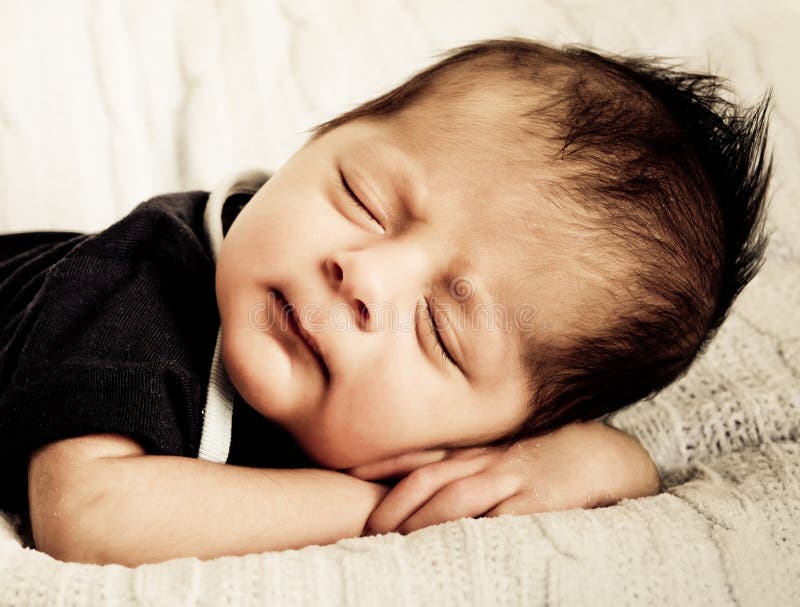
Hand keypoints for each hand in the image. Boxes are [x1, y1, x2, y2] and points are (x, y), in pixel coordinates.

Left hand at [347, 421, 660, 535]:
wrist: (600, 454)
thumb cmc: (545, 461)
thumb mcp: (501, 459)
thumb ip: (467, 469)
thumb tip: (428, 490)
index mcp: (474, 453)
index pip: (420, 457)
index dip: (382, 465)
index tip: (348, 477)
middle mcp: (485, 462)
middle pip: (428, 480)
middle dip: (393, 505)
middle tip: (366, 530)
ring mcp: (509, 481)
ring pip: (455, 498)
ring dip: (421, 521)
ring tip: (394, 544)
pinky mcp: (536, 502)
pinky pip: (499, 518)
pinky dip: (472, 530)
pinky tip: (451, 545)